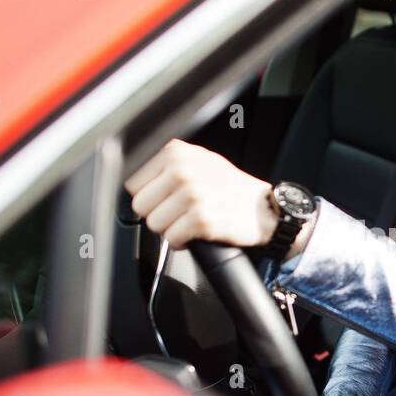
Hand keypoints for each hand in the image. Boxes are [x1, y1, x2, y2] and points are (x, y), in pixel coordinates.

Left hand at [125, 139, 276, 249]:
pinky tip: (194, 235)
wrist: (263, 209)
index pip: (133, 182)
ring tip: (187, 223)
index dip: (147, 196)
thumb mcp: (198, 160)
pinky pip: (171, 239)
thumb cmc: (230, 188)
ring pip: (154, 224)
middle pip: (140, 205)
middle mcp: (182, 170)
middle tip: (177, 214)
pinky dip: (181, 242)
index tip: (163, 201)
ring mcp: (192, 195)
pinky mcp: (201, 220)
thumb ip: (167, 164)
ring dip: (169, 229)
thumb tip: (132, 180)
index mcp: (176, 152)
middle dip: (156, 214)